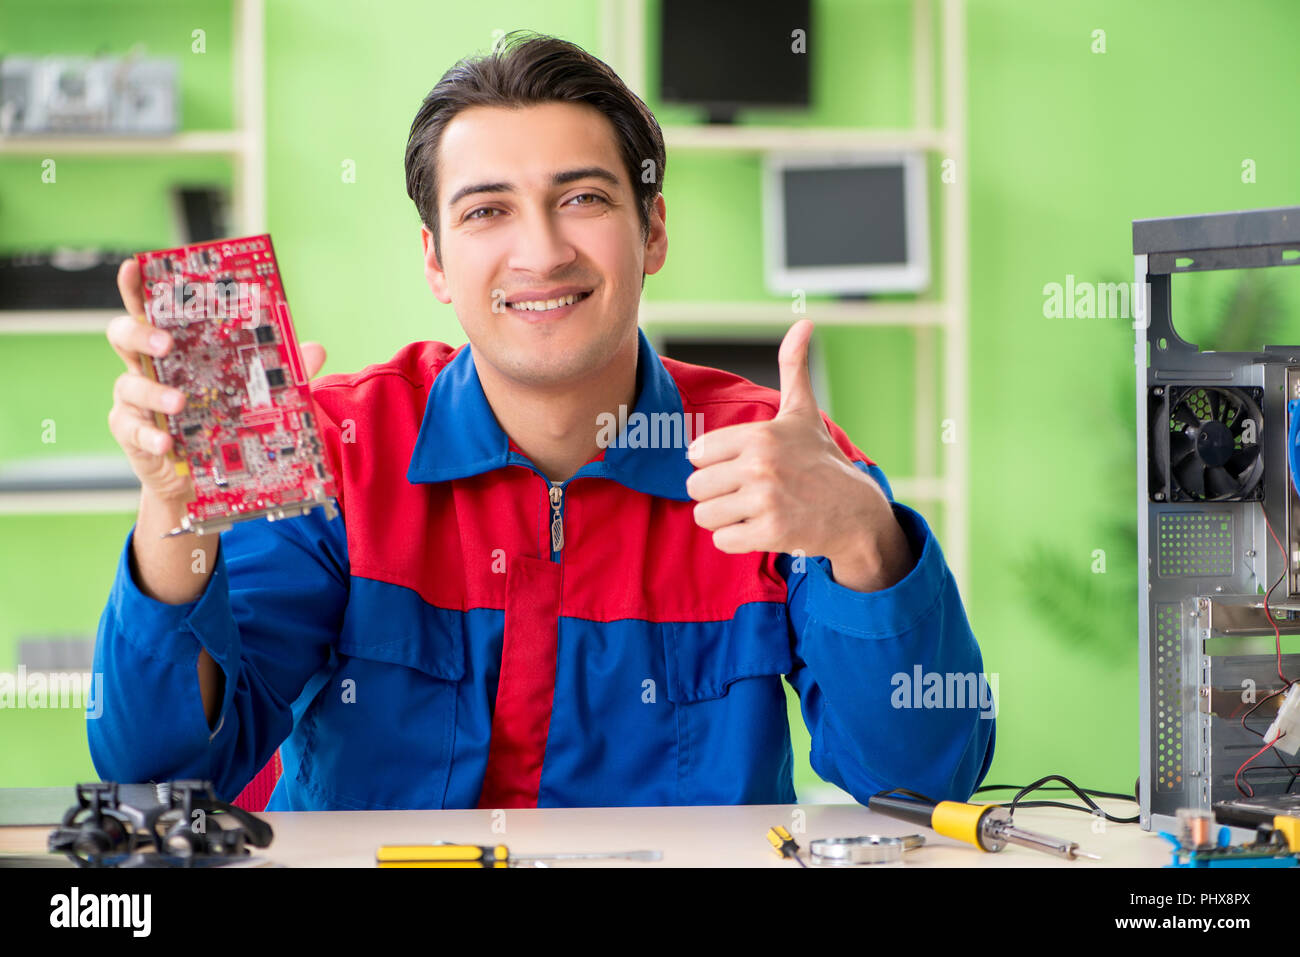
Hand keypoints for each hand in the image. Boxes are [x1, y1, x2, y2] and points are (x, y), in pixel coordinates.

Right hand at [106, 258, 327, 503]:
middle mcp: (147, 367)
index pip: (149, 308)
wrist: (200, 475)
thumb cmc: (223, 419)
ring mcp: (134, 400)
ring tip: (180, 402)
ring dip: (155, 391)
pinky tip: (168, 443)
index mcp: (173, 346)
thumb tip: (316, 349)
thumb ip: (283, 371)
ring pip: (129, 384)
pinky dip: (150, 435)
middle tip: (167, 343)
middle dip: (141, 334)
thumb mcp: (254, 392)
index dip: (137, 285)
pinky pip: (132, 430)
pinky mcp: (131, 433)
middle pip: (124, 335)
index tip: (135, 264)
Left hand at [685, 319, 911, 590]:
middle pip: (695, 487)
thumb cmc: (822, 461)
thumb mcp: (804, 413)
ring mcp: (765, 501)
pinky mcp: (770, 534)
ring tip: (750, 510)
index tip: (739, 466)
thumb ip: (793, 368)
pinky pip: (722, 541)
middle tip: (742, 493)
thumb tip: (803, 321)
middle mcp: (760, 466)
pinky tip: (759, 528)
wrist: (857, 512)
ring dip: (723, 518)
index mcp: (759, 435)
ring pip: (704, 515)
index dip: (714, 464)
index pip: (697, 454)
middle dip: (714, 494)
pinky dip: (735, 539)